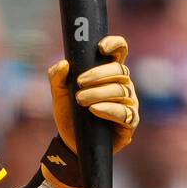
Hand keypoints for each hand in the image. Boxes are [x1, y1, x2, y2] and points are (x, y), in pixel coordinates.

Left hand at [47, 35, 139, 154]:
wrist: (70, 143)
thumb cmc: (69, 114)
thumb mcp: (58, 94)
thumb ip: (56, 77)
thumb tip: (63, 64)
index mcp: (109, 73)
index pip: (120, 51)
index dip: (115, 44)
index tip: (100, 48)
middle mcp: (124, 85)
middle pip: (120, 71)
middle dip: (98, 74)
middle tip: (79, 83)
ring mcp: (129, 104)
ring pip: (121, 91)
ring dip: (99, 93)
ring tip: (80, 100)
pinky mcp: (129, 123)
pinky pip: (124, 112)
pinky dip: (109, 109)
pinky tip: (94, 110)